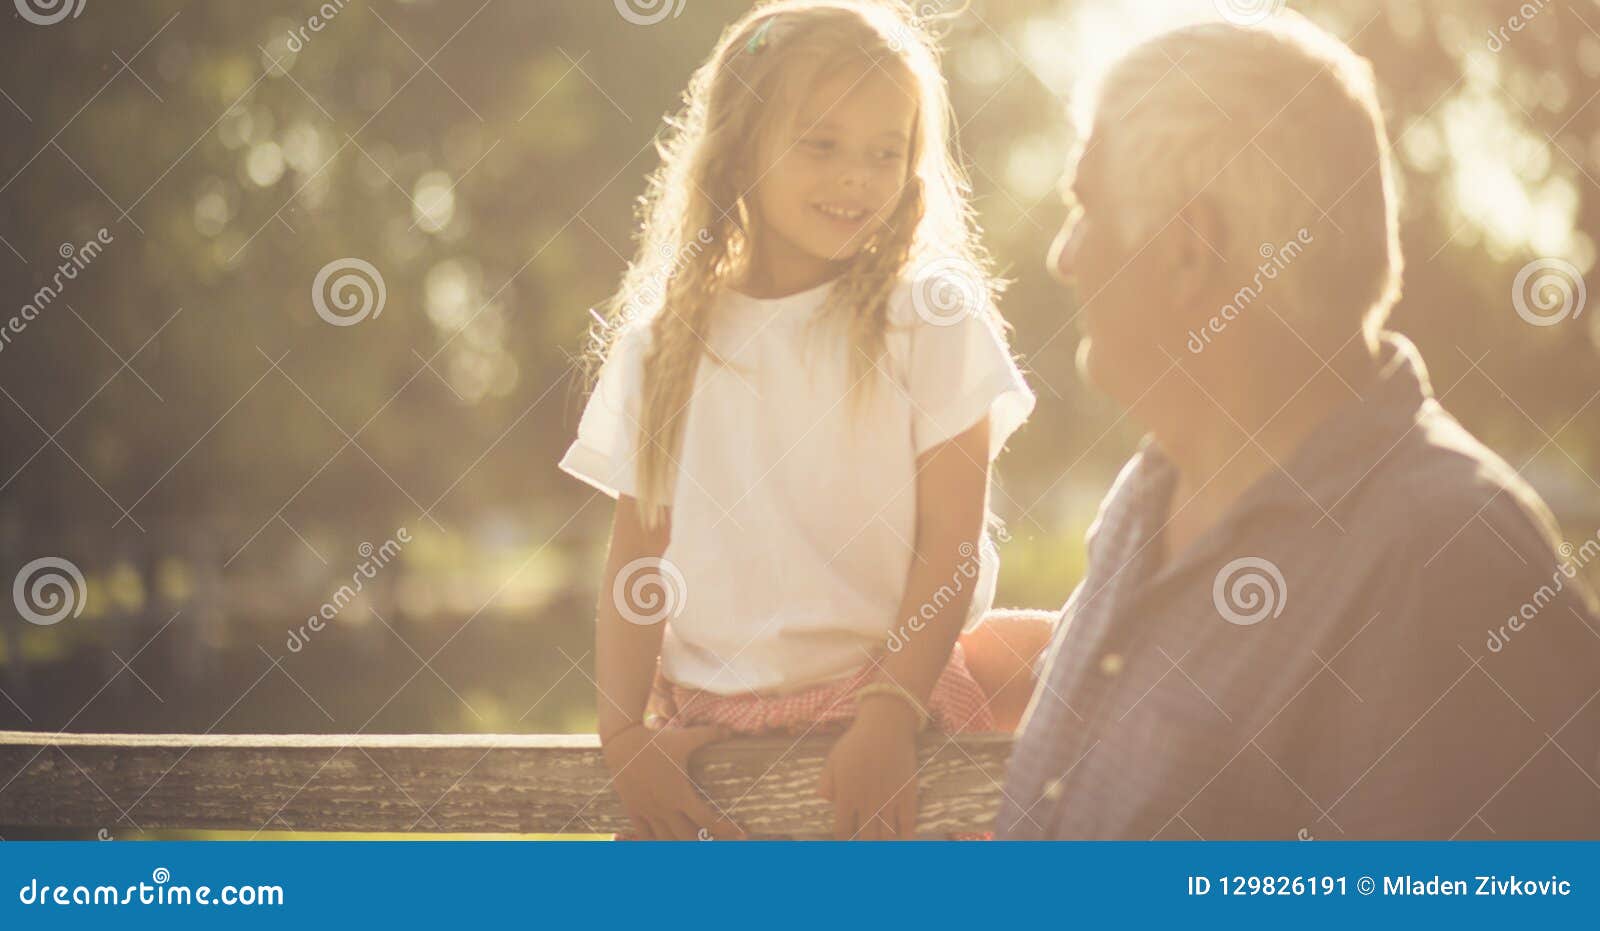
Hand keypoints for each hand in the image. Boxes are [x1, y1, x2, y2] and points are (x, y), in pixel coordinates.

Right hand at [602, 723, 745, 839]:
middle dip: (705, 842)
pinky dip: (655, 842)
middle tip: (719, 843)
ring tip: (694, 846)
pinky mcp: (633, 810)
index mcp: (680, 794)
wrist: (622, 743)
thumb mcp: (685, 737)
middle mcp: (664, 808)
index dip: (726, 829)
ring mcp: (647, 811)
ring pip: (666, 841)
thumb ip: (710, 734)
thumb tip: (730, 731)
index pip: (708, 821)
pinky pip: (644, 836)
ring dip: (681, 845)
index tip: (740, 833)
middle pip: (688, 838)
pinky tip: (664, 844)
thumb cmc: (656, 740)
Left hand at [818, 699, 920, 838]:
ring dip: (883, 845)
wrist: (886, 727)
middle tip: (865, 848)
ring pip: (886, 836)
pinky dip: (905, 838)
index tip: (847, 841)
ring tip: (882, 849)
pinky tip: (902, 843)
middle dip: (865, 848)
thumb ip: (826, 784)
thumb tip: (825, 802)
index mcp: (847, 796)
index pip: (843, 831)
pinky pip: (907, 824)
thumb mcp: (833, 760)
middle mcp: (868, 803)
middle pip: (866, 838)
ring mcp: (889, 801)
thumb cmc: (857, 742)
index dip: (844, 840)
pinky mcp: (907, 795)